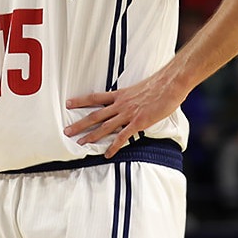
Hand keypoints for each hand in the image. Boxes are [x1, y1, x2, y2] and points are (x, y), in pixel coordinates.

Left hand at [65, 71, 188, 157]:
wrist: (170, 83)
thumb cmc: (159, 84)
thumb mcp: (139, 88)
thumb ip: (131, 96)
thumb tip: (130, 100)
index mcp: (120, 94)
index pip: (95, 97)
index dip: (80, 101)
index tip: (68, 103)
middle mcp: (120, 104)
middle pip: (95, 115)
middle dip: (80, 124)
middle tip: (66, 131)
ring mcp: (128, 114)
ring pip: (105, 127)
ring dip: (91, 136)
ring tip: (80, 144)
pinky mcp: (138, 122)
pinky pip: (122, 137)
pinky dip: (113, 146)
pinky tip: (107, 154)